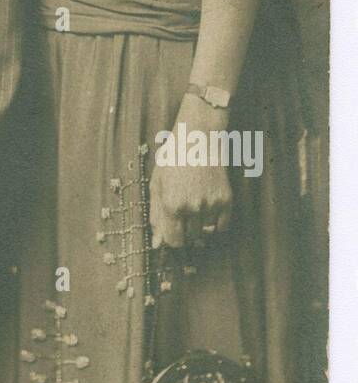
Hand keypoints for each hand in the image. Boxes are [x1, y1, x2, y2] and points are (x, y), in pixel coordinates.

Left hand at [150, 95, 233, 249]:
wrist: (198, 138)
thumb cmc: (172, 160)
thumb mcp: (157, 185)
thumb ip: (156, 217)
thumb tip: (157, 245)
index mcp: (172, 204)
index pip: (175, 242)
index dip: (173, 239)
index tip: (174, 231)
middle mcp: (193, 207)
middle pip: (191, 238)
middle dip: (186, 230)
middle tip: (184, 210)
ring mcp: (212, 204)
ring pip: (206, 232)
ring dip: (200, 225)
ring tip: (195, 203)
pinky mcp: (227, 200)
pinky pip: (222, 227)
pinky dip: (215, 223)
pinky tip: (208, 207)